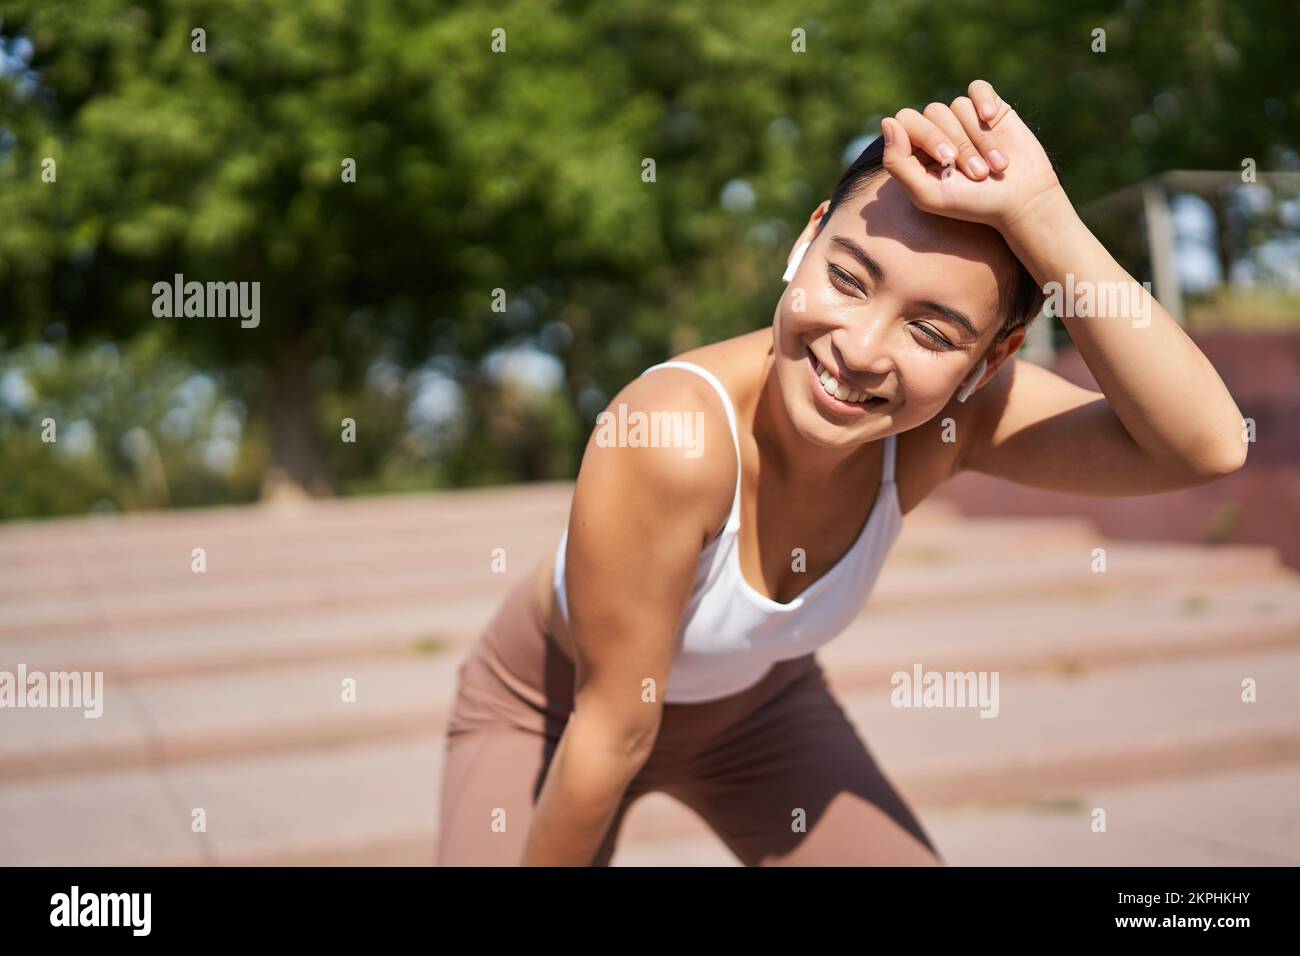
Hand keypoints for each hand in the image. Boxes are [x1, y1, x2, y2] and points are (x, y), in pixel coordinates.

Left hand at [881, 80, 1064, 232]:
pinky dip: (984, 101)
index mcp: (916, 150)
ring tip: (995, 166)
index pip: (906, 122)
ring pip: (958, 106)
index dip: (928, 137)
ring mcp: (962, 118)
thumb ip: (897, 163)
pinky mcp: (990, 108)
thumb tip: (887, 122)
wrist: (1020, 200)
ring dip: (979, 139)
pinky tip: (991, 118)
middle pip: (933, 112)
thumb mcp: (927, 194)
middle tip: (977, 174)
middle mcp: (937, 131)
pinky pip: (977, 89)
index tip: (947, 162)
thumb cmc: (972, 204)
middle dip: (957, 143)